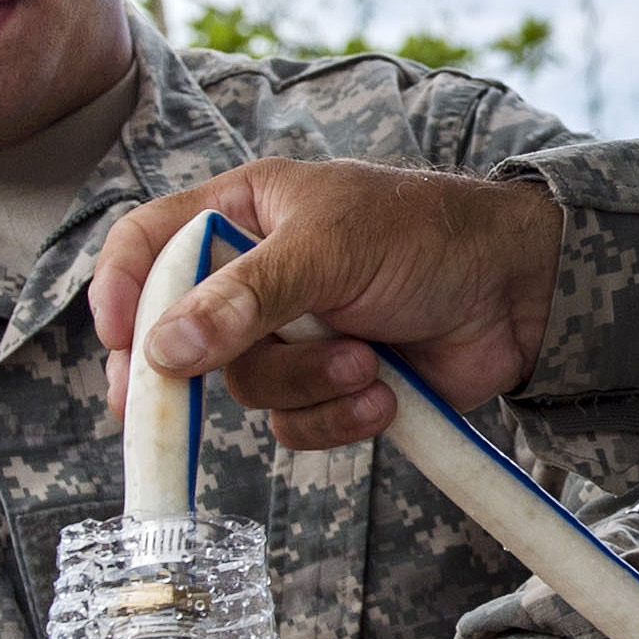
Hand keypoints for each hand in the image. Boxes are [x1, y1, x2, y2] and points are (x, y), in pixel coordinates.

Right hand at [89, 161, 566, 450]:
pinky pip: (296, 426)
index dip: (118, 291)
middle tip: (181, 394)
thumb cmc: (430, 235)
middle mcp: (257, 273)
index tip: (117, 343)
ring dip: (307, 384)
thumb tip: (164, 349)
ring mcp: (294, 333)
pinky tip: (386, 391)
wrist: (522, 291)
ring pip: (247, 389)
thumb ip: (246, 298)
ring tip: (366, 360)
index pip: (148, 244)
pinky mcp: (331, 384)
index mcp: (245, 211)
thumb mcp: (330, 249)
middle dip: (210, 366)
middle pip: (183, 335)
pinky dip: (338, 417)